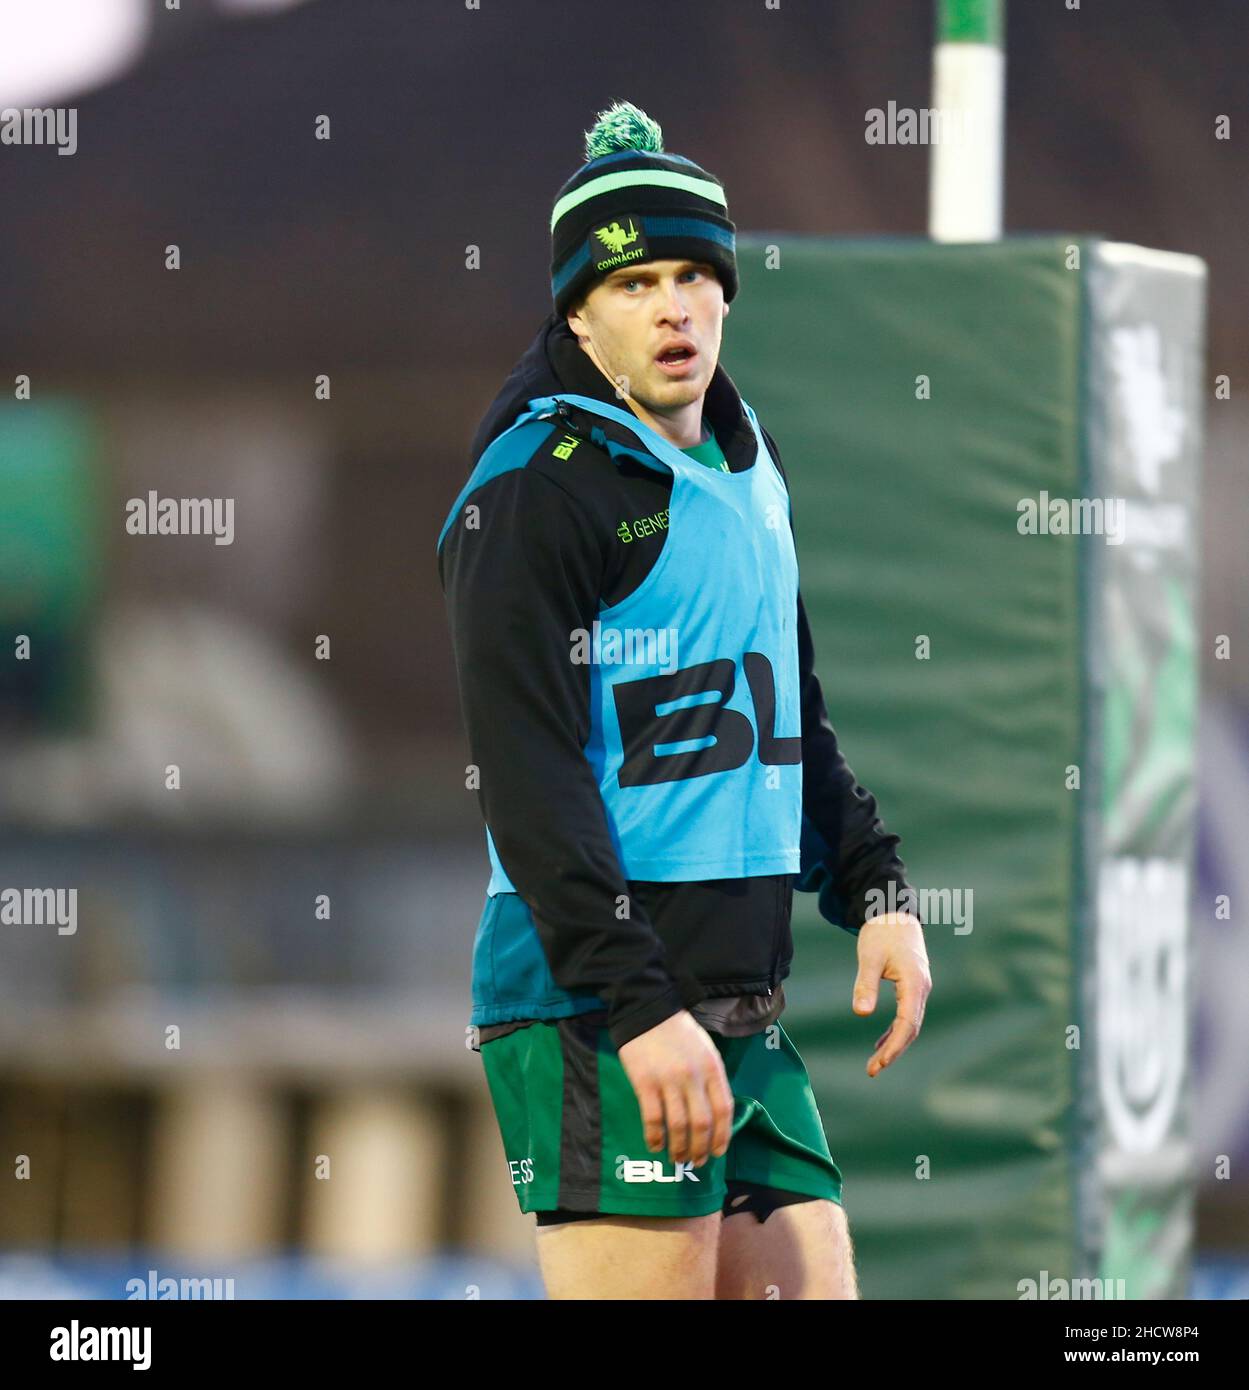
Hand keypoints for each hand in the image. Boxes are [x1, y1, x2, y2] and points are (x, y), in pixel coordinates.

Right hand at [617, 1010, 733, 1166]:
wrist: (648, 1010)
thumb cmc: (679, 1032)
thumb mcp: (706, 1050)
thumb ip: (711, 1079)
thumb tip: (713, 1115)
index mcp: (712, 1068)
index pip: (724, 1110)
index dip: (723, 1136)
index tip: (718, 1152)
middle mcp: (693, 1077)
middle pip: (702, 1123)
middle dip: (700, 1148)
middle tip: (696, 1161)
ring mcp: (668, 1080)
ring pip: (678, 1126)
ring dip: (679, 1148)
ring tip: (677, 1159)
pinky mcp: (645, 1083)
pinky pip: (652, 1118)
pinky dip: (655, 1137)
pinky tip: (655, 1145)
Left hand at [852, 912, 931, 1077]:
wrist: (894, 913)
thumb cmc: (881, 933)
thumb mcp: (869, 957)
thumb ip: (865, 984)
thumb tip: (861, 1014)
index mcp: (914, 983)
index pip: (907, 1024)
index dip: (894, 1046)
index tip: (879, 1063)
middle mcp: (922, 989)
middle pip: (911, 1029)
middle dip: (894, 1051)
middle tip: (872, 1070)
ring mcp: (920, 988)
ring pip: (910, 1024)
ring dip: (894, 1044)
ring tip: (875, 1063)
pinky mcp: (913, 986)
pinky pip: (907, 1015)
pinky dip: (895, 1031)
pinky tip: (881, 1042)